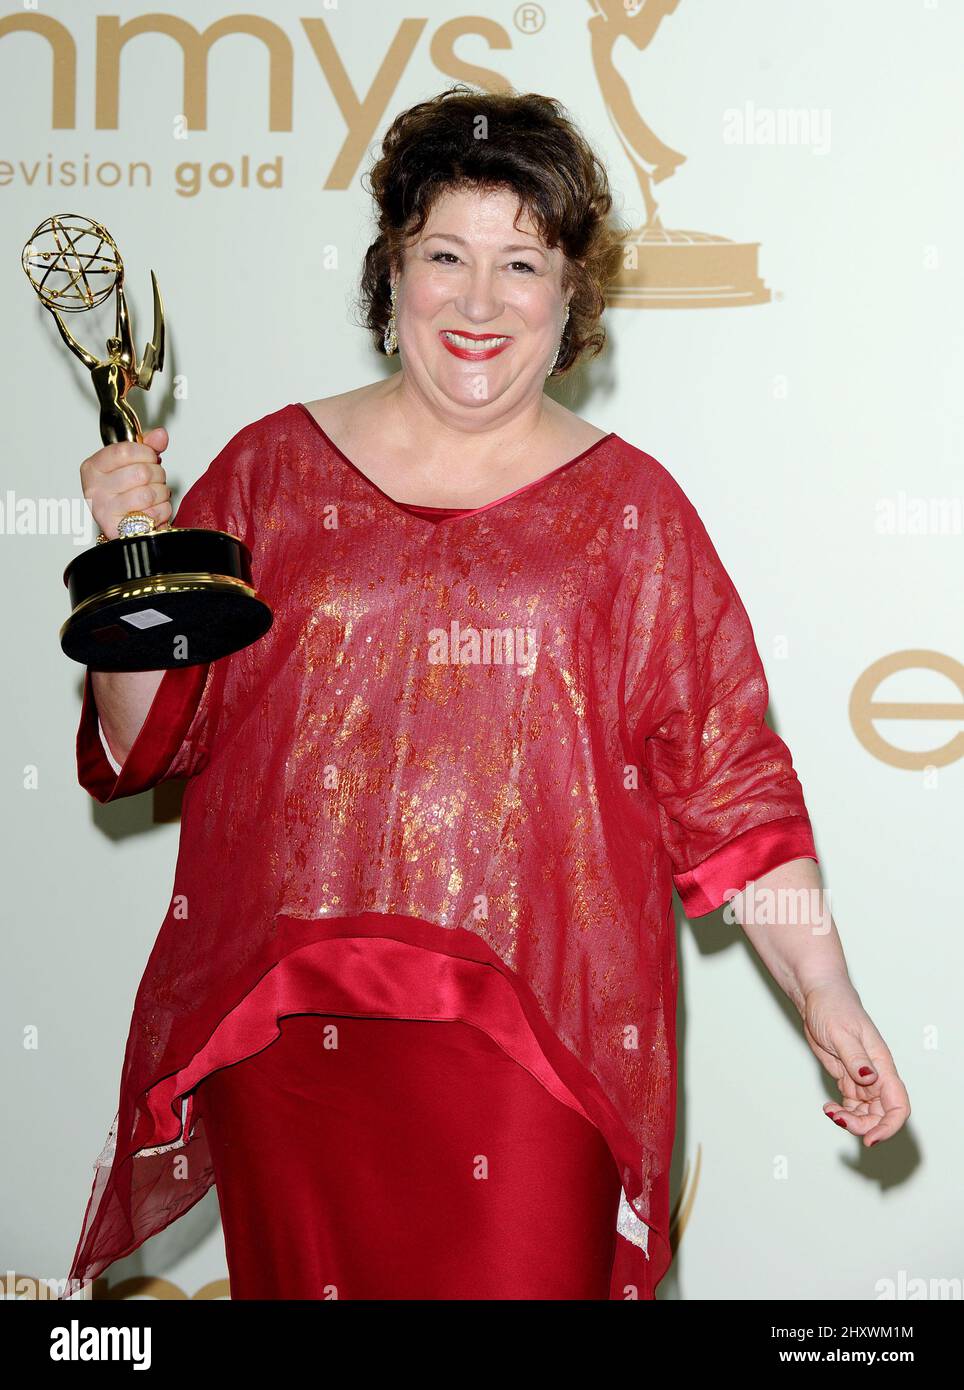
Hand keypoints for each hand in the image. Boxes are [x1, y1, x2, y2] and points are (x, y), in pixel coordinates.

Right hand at [81, 425, 171, 539]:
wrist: (123, 526)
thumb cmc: (125, 493)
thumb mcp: (132, 464)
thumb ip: (147, 447)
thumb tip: (160, 435)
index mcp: (93, 467)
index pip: (125, 450)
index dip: (146, 453)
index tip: (149, 457)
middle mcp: (94, 488)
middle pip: (141, 472)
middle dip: (157, 475)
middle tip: (154, 480)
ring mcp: (105, 509)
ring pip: (149, 493)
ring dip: (161, 494)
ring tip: (154, 495)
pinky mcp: (119, 528)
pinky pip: (154, 513)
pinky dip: (162, 510)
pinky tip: (153, 510)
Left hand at [802, 978, 910, 1146]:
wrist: (818, 997)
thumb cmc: (833, 1008)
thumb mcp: (841, 1033)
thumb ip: (855, 1058)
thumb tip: (870, 1078)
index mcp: (882, 1065)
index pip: (897, 1105)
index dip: (889, 1126)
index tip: (871, 1139)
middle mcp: (876, 1075)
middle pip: (881, 1115)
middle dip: (864, 1126)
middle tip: (838, 1120)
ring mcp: (862, 1078)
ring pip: (866, 1113)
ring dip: (851, 1121)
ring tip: (830, 1112)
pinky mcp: (848, 1078)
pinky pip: (852, 1106)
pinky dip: (842, 1113)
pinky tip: (829, 1108)